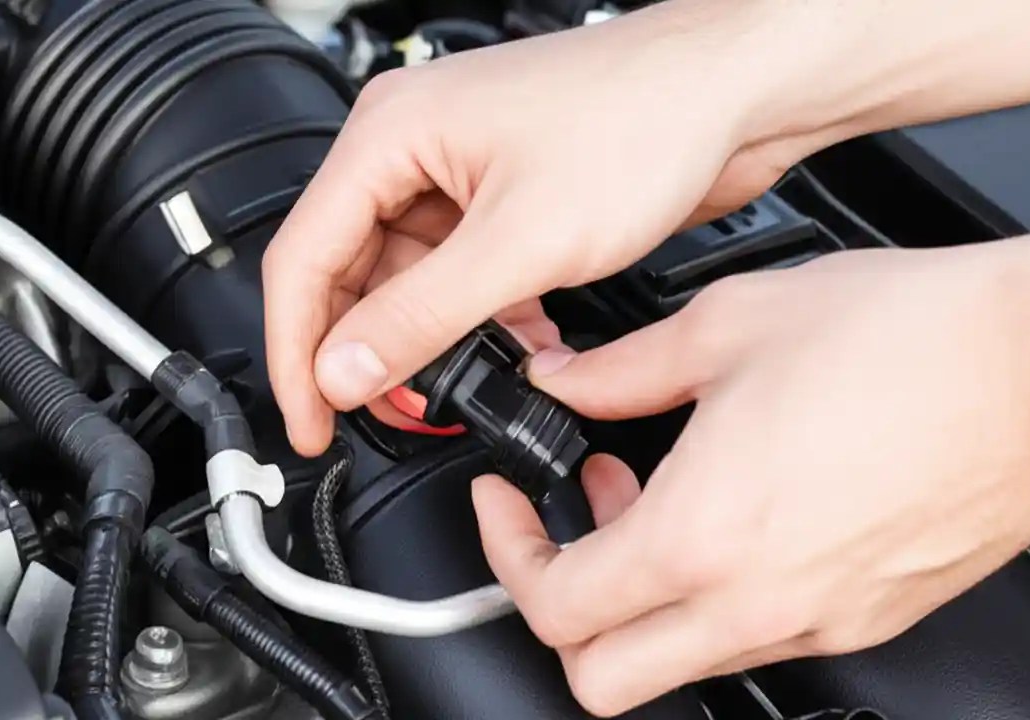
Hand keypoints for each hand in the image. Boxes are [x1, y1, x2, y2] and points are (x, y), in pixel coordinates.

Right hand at [263, 0, 821, 454]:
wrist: (733, 93)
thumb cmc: (641, 118)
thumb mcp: (520, 242)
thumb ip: (423, 316)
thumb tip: (345, 369)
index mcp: (390, 134)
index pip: (304, 258)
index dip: (297, 352)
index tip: (312, 420)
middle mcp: (414, 149)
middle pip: (352, 273)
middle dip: (372, 352)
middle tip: (393, 413)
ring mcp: (461, 174)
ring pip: (412, 281)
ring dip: (440, 340)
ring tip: (469, 384)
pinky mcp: (506, 199)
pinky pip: (465, 274)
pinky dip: (484, 319)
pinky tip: (521, 346)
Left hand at [474, 232, 1029, 715]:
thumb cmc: (911, 339)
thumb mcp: (726, 324)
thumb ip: (618, 368)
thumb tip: (565, 382)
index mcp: (702, 536)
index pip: (553, 606)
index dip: (506, 551)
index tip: (508, 502)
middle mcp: (755, 602)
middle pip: (601, 679)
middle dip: (561, 609)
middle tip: (565, 528)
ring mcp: (816, 622)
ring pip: (678, 663)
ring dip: (639, 598)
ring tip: (654, 500)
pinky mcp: (866, 619)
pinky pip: (756, 638)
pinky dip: (713, 596)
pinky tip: (730, 512)